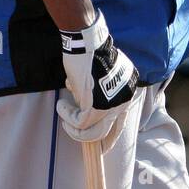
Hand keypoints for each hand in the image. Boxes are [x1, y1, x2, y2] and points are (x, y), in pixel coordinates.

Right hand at [57, 9, 138, 148]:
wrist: (87, 43)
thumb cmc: (91, 54)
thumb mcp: (102, 74)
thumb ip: (100, 91)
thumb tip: (87, 105)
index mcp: (128, 93)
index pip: (120, 121)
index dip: (109, 135)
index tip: (100, 145)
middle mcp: (124, 102)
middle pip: (108, 131)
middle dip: (90, 139)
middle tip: (74, 134)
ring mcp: (112, 107)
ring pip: (93, 132)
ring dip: (74, 129)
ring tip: (64, 117)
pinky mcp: (96, 108)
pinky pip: (80, 122)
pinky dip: (67, 116)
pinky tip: (61, 106)